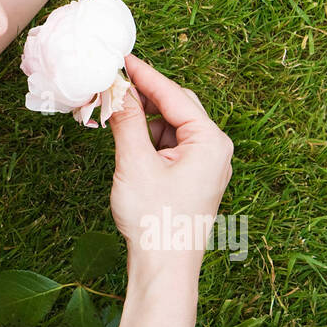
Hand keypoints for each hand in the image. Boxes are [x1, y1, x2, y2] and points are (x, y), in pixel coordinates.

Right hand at [106, 53, 233, 258]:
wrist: (164, 269)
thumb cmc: (156, 220)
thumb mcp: (135, 163)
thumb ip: (126, 120)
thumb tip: (115, 87)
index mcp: (210, 142)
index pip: (173, 94)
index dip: (144, 74)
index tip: (121, 57)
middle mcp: (214, 149)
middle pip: (175, 106)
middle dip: (143, 96)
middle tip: (112, 85)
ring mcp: (205, 165)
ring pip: (170, 125)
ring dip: (143, 118)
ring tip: (112, 116)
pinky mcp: (192, 178)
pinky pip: (169, 145)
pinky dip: (147, 138)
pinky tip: (125, 140)